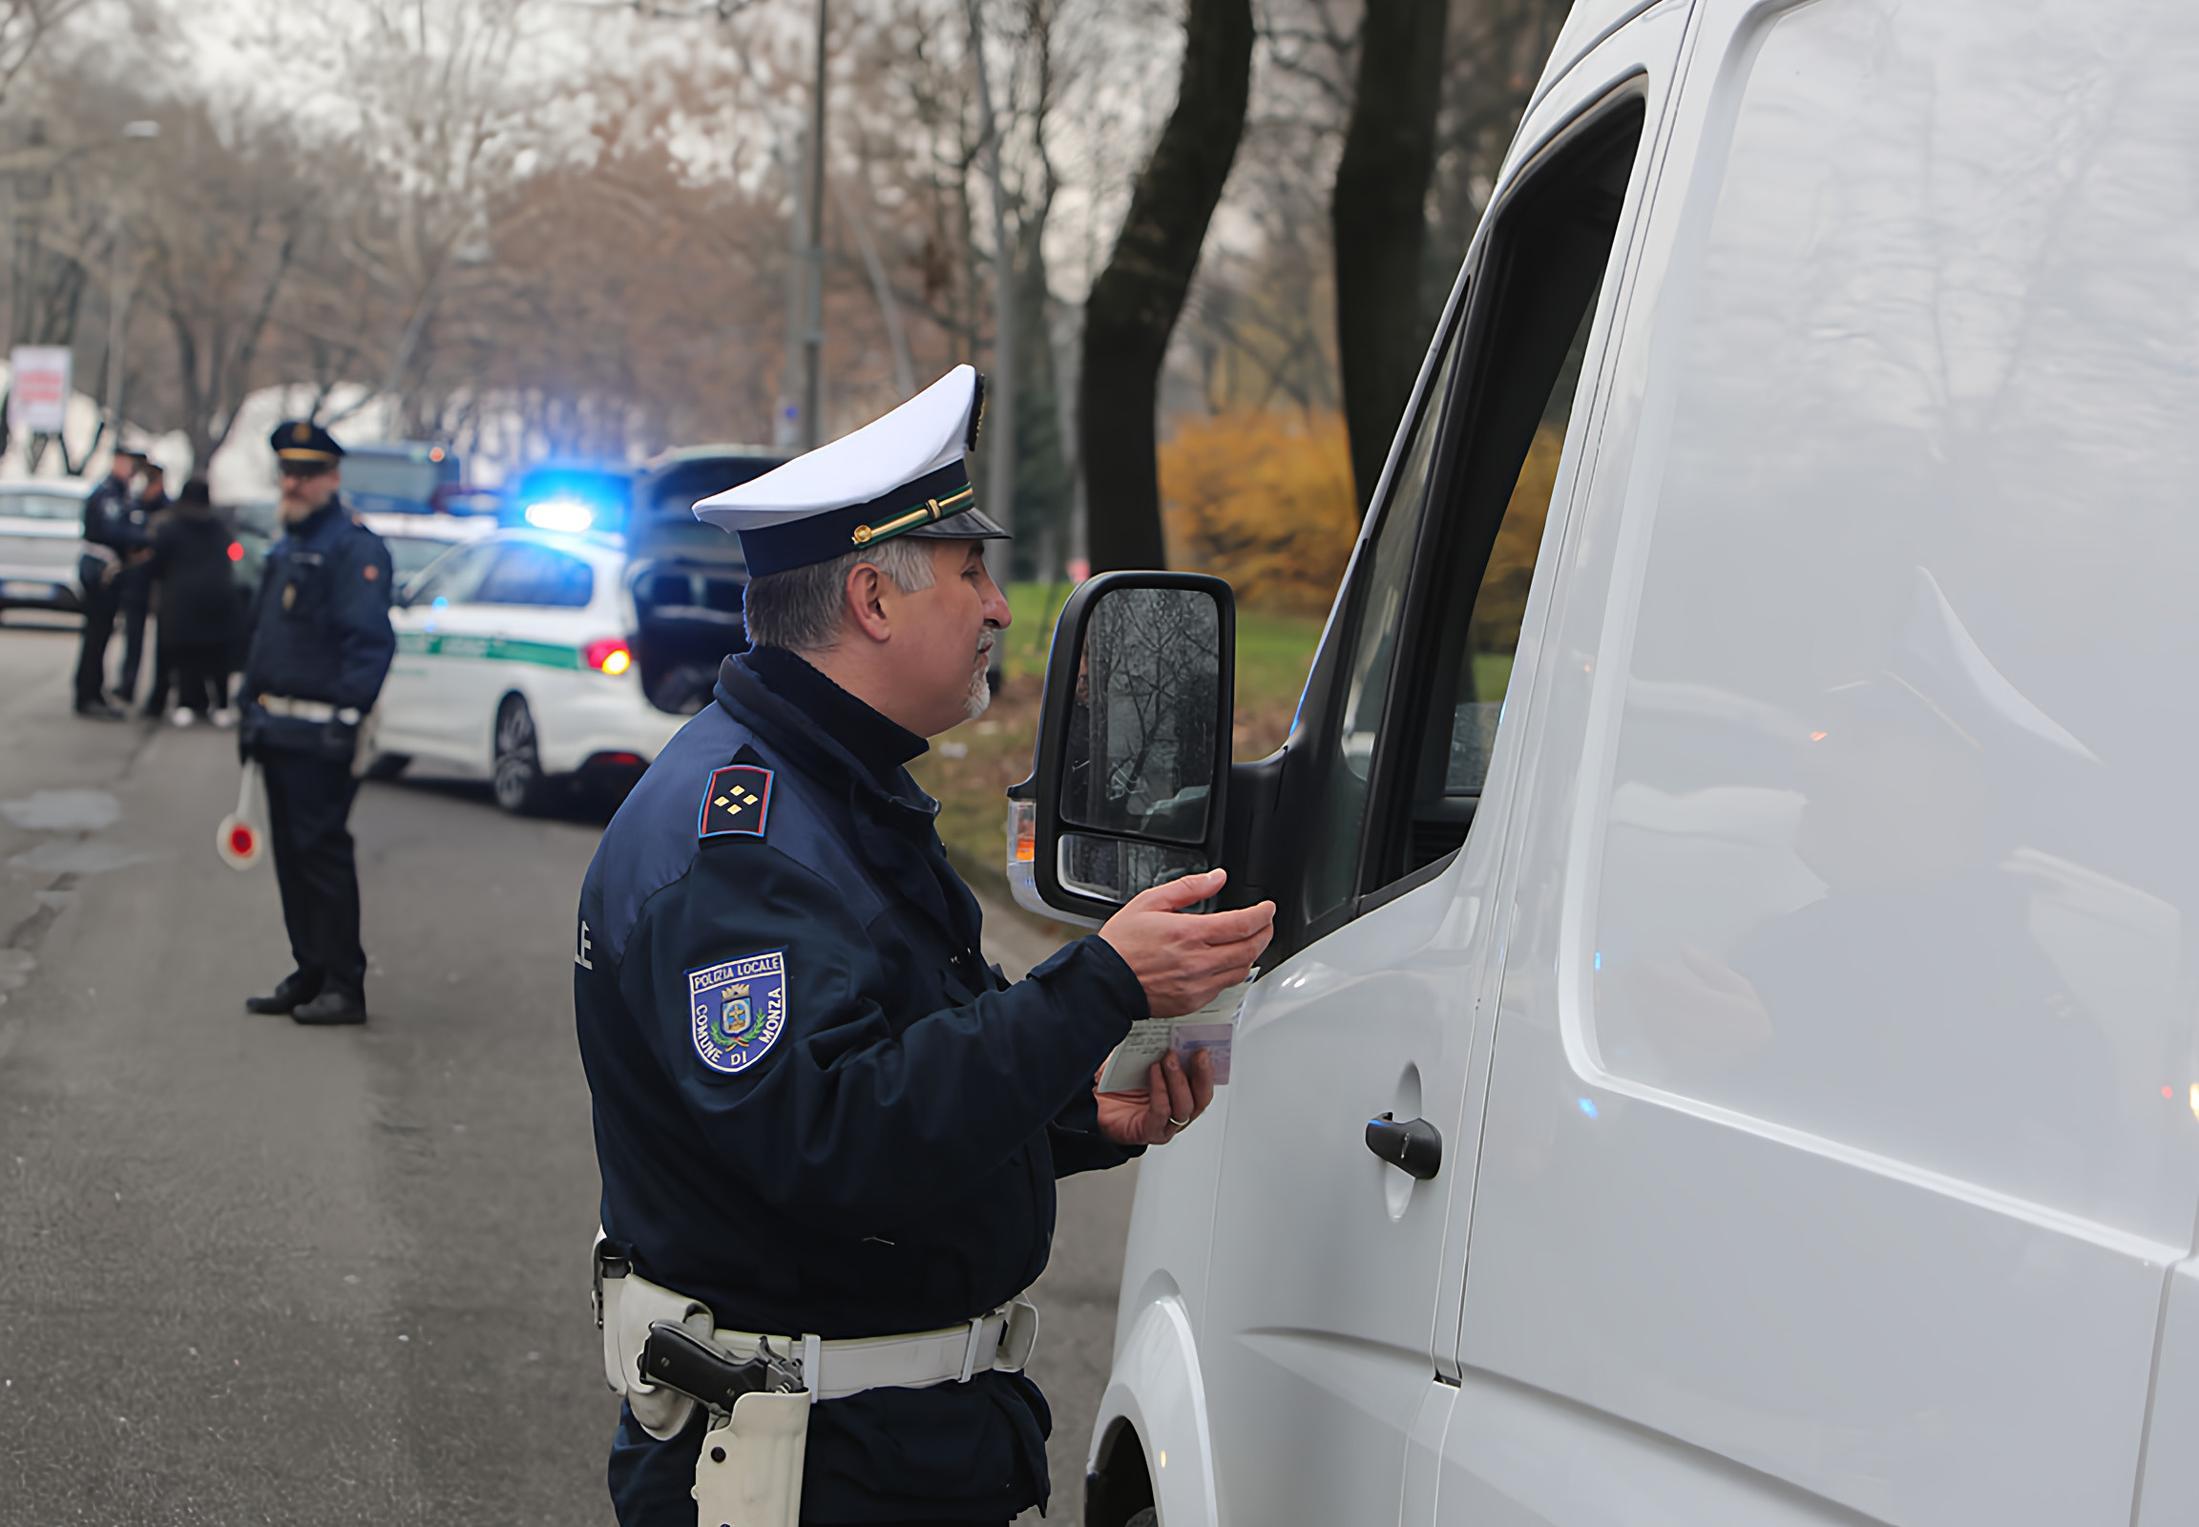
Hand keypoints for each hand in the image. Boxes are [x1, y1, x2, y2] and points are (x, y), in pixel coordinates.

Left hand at [1096, 1049, 1215, 1146]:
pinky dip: (1160, 1091)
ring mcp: (1165, 1125)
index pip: (1204, 1084)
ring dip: (1179, 1080)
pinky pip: (1162, 1113)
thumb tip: (1169, 1024)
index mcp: (1179, 1095)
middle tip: (1198, 1053)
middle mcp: (1176, 1112)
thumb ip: (1156, 1047)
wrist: (1091, 1105)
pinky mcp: (1150, 1132)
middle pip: (1201, 1098)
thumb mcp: (1139, 1059)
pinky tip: (1154, 1073)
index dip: (1210, 1067)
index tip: (1207, 1046)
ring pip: (1185, 1107)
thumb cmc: (1116, 1085)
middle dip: (1202, 1074)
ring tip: (1169, 1059)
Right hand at [1098, 868, 1274, 1018]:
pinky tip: (1225, 962)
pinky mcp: (1193, 1001)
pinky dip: (1231, 972)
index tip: (1267, 908)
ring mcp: (1197, 985)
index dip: (1262, 914)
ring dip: (1252, 954)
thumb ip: (1189, 888)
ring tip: (1249, 941)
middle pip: (1250, 949)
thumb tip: (1216, 878)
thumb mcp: (1150, 901)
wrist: (1104, 982)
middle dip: (1265, 933)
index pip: (1242, 924)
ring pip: (1241, 970)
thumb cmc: (1122, 944)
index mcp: (1189, 933)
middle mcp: (1197, 962)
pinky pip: (1224, 987)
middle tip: (1265, 923)